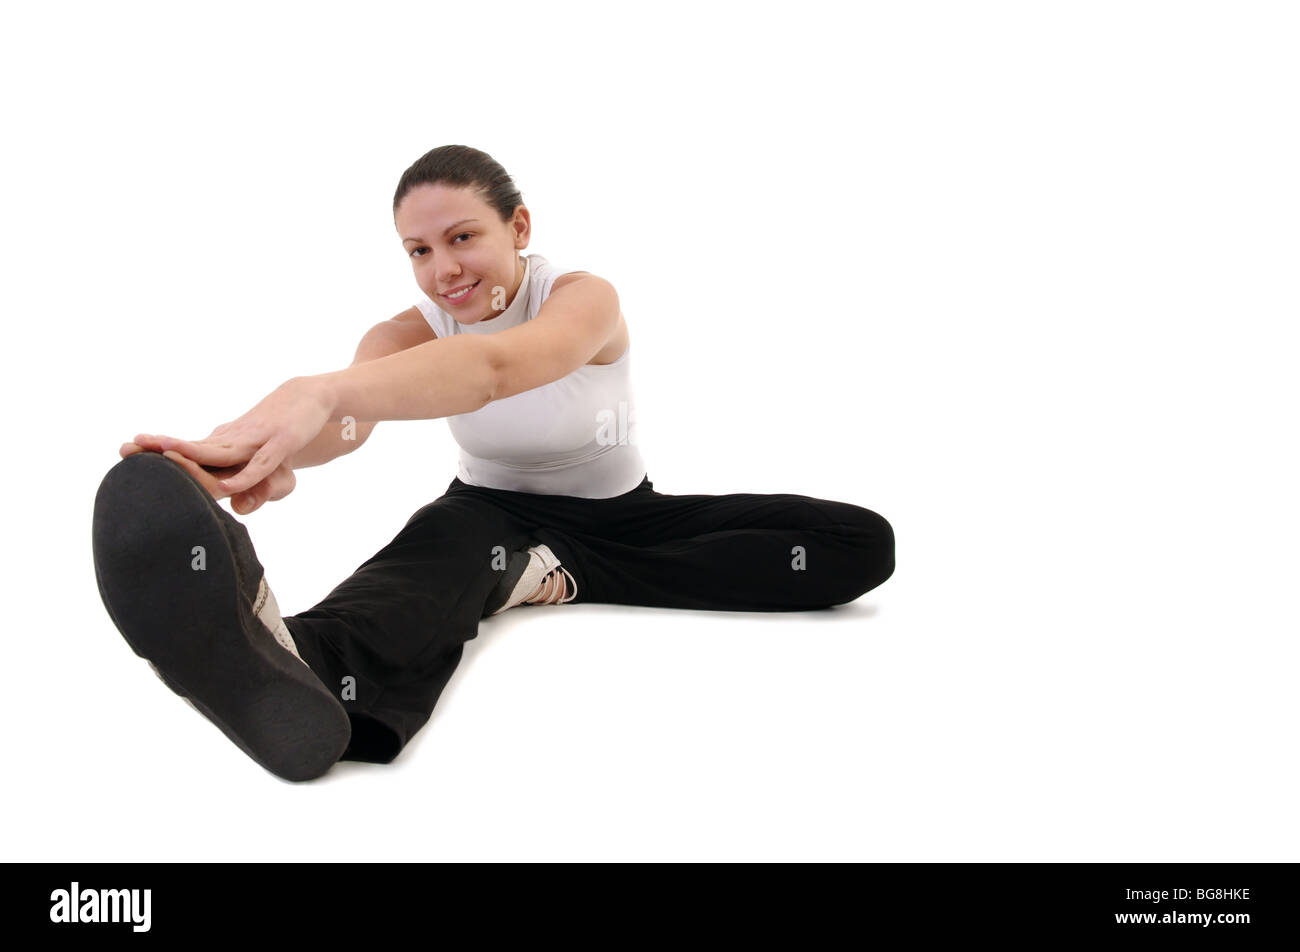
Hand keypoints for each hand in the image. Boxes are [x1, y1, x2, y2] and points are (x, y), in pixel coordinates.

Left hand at [125, 375, 331, 505]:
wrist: (311, 397)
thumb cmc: (283, 435)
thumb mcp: (266, 465)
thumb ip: (249, 486)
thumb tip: (233, 503)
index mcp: (225, 444)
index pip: (187, 453)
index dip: (158, 453)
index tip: (128, 450)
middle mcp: (234, 441)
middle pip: (194, 451)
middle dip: (161, 451)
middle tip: (126, 449)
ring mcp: (257, 441)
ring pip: (220, 453)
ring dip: (192, 456)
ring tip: (164, 455)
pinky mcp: (282, 443)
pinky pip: (261, 464)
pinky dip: (243, 476)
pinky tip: (226, 486)